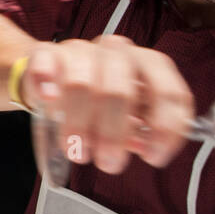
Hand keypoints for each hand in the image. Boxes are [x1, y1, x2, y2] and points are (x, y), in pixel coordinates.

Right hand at [23, 35, 194, 174]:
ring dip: (78, 125)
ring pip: (82, 84)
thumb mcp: (128, 114)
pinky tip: (49, 101)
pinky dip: (46, 82)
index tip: (154, 158)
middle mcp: (118, 52)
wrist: (55, 74)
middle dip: (114, 135)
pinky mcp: (47, 52)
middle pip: (120, 92)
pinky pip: (45, 64)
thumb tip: (141, 146)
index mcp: (148, 64)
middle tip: (109, 163)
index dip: (166, 129)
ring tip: (77, 151)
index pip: (169, 92)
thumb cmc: (97, 97)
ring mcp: (81, 50)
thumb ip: (140, 131)